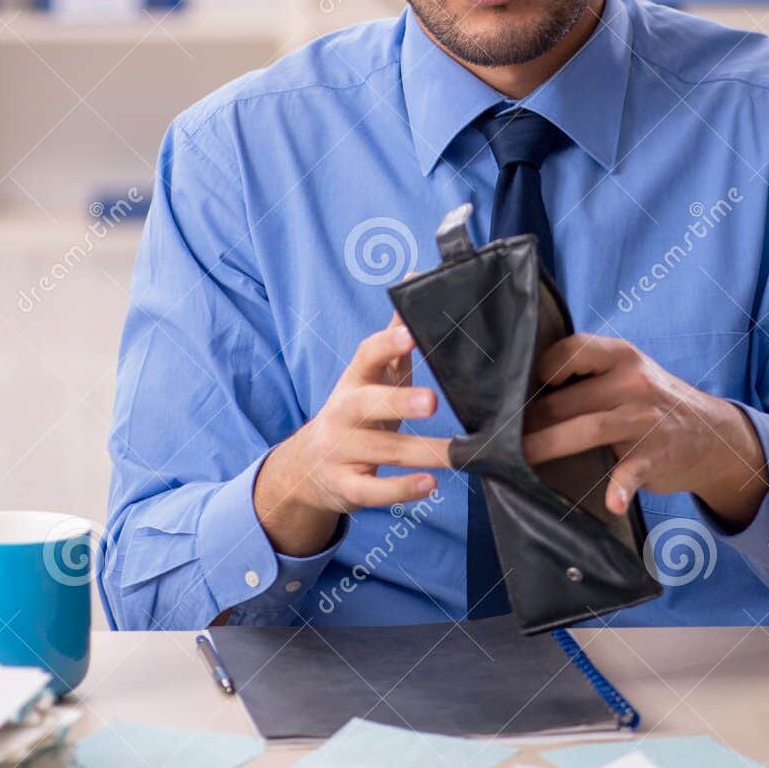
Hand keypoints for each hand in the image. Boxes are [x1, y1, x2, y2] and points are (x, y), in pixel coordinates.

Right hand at [254, 308, 449, 556]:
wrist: (309, 465)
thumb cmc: (358, 410)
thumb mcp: (372, 373)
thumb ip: (396, 332)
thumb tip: (417, 276)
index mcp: (354, 380)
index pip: (365, 356)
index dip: (386, 344)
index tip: (410, 334)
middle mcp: (343, 413)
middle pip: (367, 405)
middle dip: (399, 402)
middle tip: (433, 401)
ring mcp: (341, 451)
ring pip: (382, 453)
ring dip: (422, 453)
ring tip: (459, 454)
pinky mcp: (346, 487)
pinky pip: (374, 492)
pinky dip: (402, 491)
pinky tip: (430, 486)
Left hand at [522, 334, 768, 528]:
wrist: (713, 436)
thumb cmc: (652, 403)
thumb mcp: (628, 374)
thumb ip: (588, 376)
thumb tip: (524, 391)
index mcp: (621, 356)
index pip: (572, 350)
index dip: (542, 369)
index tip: (521, 389)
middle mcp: (633, 382)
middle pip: (568, 399)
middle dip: (530, 420)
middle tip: (501, 437)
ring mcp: (645, 420)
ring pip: (589, 428)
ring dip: (548, 445)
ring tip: (520, 459)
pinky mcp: (655, 456)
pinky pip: (633, 471)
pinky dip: (622, 487)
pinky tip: (612, 501)